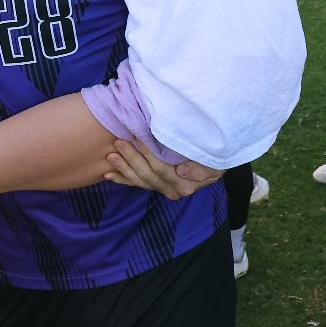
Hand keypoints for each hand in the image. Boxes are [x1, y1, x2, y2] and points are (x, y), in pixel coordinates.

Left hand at [102, 139, 222, 199]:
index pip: (162, 170)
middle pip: (148, 176)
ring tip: (111, 155)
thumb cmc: (215, 154)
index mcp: (186, 183)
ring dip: (124, 169)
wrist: (215, 158)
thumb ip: (203, 168)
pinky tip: (109, 175)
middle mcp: (173, 189)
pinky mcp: (156, 185)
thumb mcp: (216, 161)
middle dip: (131, 159)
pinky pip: (137, 184)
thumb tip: (182, 171)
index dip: (148, 155)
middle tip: (119, 142)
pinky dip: (123, 179)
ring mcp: (163, 188)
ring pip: (140, 181)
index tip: (138, 138)